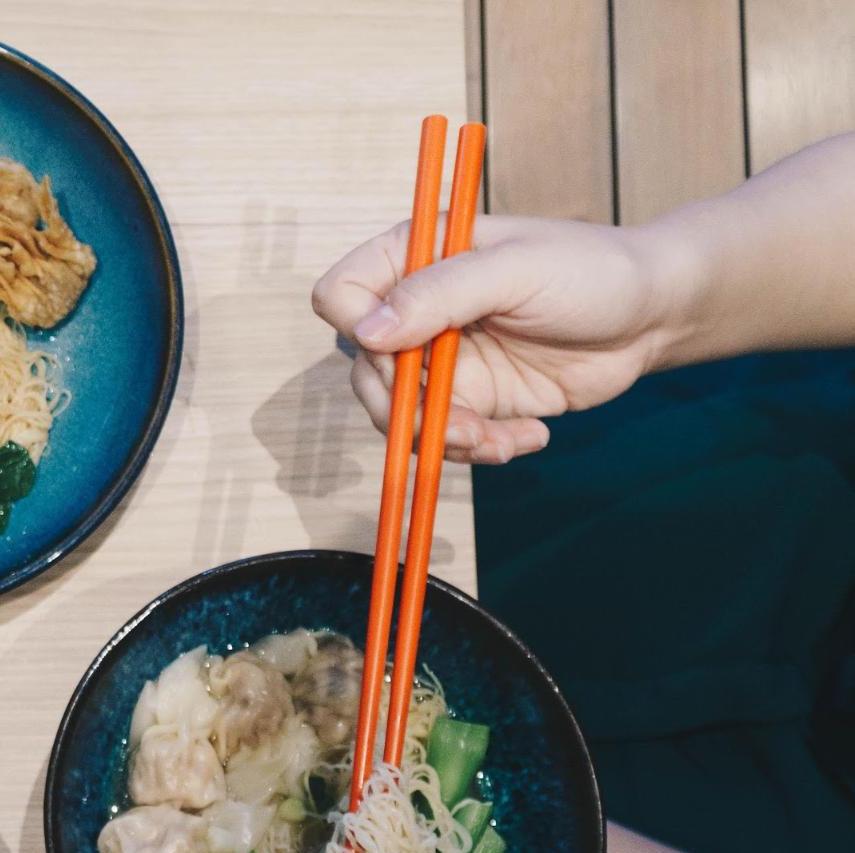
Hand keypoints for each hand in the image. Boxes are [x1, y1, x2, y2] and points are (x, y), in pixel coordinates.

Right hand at [311, 214, 685, 462]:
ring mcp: (441, 360)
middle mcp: (417, 312)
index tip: (406, 351)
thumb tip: (366, 331)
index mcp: (417, 259)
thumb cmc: (592, 272)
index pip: (342, 295)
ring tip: (501, 438)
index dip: (359, 329)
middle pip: (366, 372)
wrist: (655, 315)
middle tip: (466, 424)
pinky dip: (482, 450)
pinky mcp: (472, 399)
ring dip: (447, 439)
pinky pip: (445, 440)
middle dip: (410, 409)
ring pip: (400, 417)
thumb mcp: (517, 271)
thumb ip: (441, 294)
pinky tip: (530, 435)